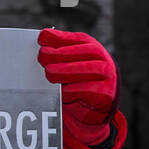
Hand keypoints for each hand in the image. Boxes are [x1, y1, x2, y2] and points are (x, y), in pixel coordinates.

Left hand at [37, 29, 116, 145]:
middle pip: (82, 52)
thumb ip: (58, 51)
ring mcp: (107, 77)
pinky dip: (70, 91)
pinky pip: (85, 90)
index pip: (78, 39)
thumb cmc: (75, 84)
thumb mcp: (67, 66)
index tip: (41, 38)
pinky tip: (61, 92)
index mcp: (93, 50)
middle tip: (42, 57)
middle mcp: (103, 61)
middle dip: (58, 53)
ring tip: (49, 73)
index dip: (59, 38)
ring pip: (84, 69)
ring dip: (63, 71)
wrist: (90, 113)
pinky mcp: (106, 95)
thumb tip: (43, 36)